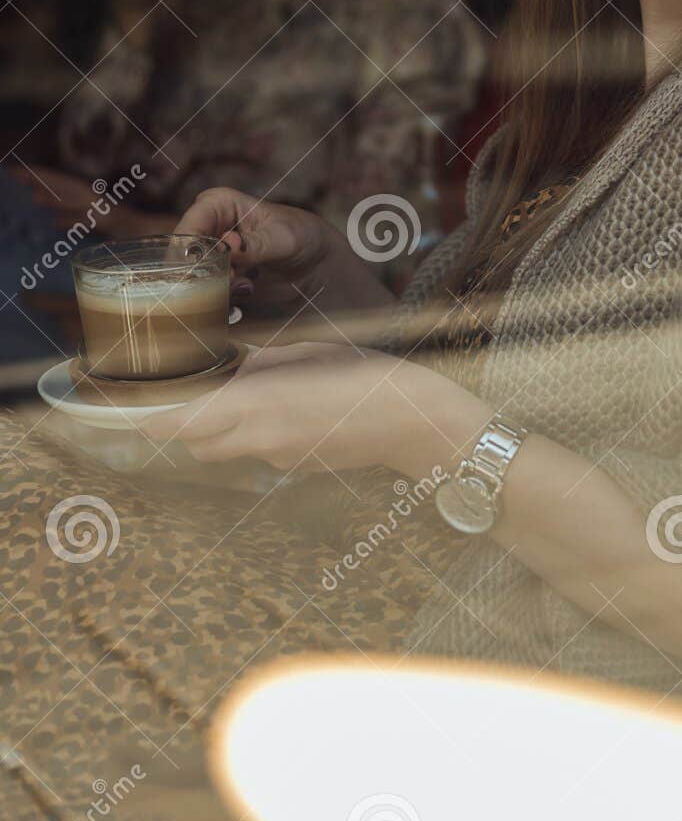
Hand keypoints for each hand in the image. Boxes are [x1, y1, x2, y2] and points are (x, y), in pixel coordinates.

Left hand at [11, 165, 107, 232]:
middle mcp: (91, 197)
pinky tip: (57, 223)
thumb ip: (73, 218)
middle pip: (63, 186)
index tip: (17, 172)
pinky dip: (73, 221)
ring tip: (34, 198)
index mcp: (87, 193)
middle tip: (18, 176)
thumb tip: (55, 222)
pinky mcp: (106, 222)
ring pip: (74, 202)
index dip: (39, 175)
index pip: (59, 180)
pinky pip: (86, 222)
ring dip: (54, 200)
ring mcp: (99, 209)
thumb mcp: (92, 218)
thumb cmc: (115, 225)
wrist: (142, 229)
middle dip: (41, 180)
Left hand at [146, 341, 480, 474]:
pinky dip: (258, 436)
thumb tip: (229, 366)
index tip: (133, 412)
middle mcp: (261, 437)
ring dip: (221, 432)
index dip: (155, 420)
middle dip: (185, 426)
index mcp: (259, 402)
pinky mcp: (297, 467)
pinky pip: (261, 453)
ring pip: (228, 451)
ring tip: (243, 401)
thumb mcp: (305, 354)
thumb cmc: (361, 374)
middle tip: (187, 398)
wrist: (408, 418)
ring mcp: (279, 457)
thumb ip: (259, 365)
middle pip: (198, 444)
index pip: (186, 421)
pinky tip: (286, 413)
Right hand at [175, 187, 337, 310]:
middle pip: (180, 259)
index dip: (192, 252)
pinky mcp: (214, 281)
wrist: (318, 267)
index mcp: (217, 204)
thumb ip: (256, 244)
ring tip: (247, 288)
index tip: (217, 269)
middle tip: (234, 283)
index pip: (188, 229)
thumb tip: (228, 246)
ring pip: (189, 282)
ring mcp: (207, 257)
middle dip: (203, 277)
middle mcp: (205, 229)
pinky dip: (219, 304)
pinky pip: (202, 298)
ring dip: (213, 292)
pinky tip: (246, 298)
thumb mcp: (285, 238)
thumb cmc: (304, 238)